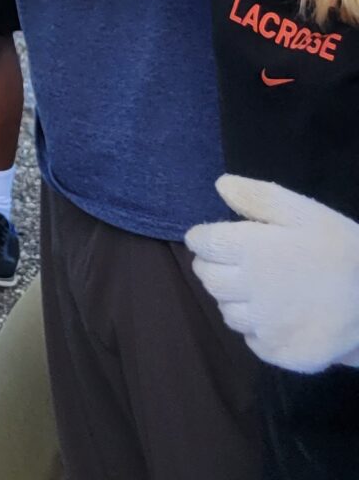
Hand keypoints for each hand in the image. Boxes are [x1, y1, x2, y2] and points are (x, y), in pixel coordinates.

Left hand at [187, 176, 358, 373]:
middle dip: (212, 267)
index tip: (215, 239)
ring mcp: (263, 327)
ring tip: (258, 289)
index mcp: (250, 251)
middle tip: (233, 263)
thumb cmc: (341, 251)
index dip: (205, 238)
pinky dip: (255, 328)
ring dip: (232, 299)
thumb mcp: (304, 212)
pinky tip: (275, 316)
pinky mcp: (278, 354)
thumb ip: (258, 198)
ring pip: (226, 310)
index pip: (201, 244)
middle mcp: (249, 291)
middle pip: (207, 278)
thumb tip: (221, 187)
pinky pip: (250, 340)